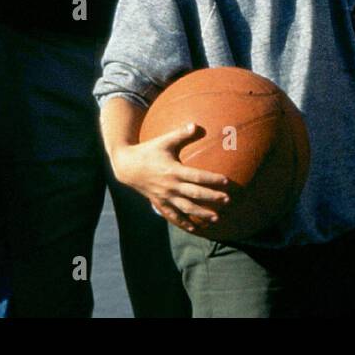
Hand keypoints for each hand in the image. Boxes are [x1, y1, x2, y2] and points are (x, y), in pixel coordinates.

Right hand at [109, 123, 229, 233]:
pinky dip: (184, 223)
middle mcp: (170, 186)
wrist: (127, 166)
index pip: (197, 176)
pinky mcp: (159, 203)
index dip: (212, 179)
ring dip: (201, 214)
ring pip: (186, 208)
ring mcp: (165, 197)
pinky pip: (173, 216)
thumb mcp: (164, 141)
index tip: (226, 181)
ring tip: (216, 218)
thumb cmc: (148, 150)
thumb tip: (197, 125)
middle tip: (227, 200)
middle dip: (212, 198)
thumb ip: (181, 134)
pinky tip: (195, 229)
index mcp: (173, 170)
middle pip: (194, 194)